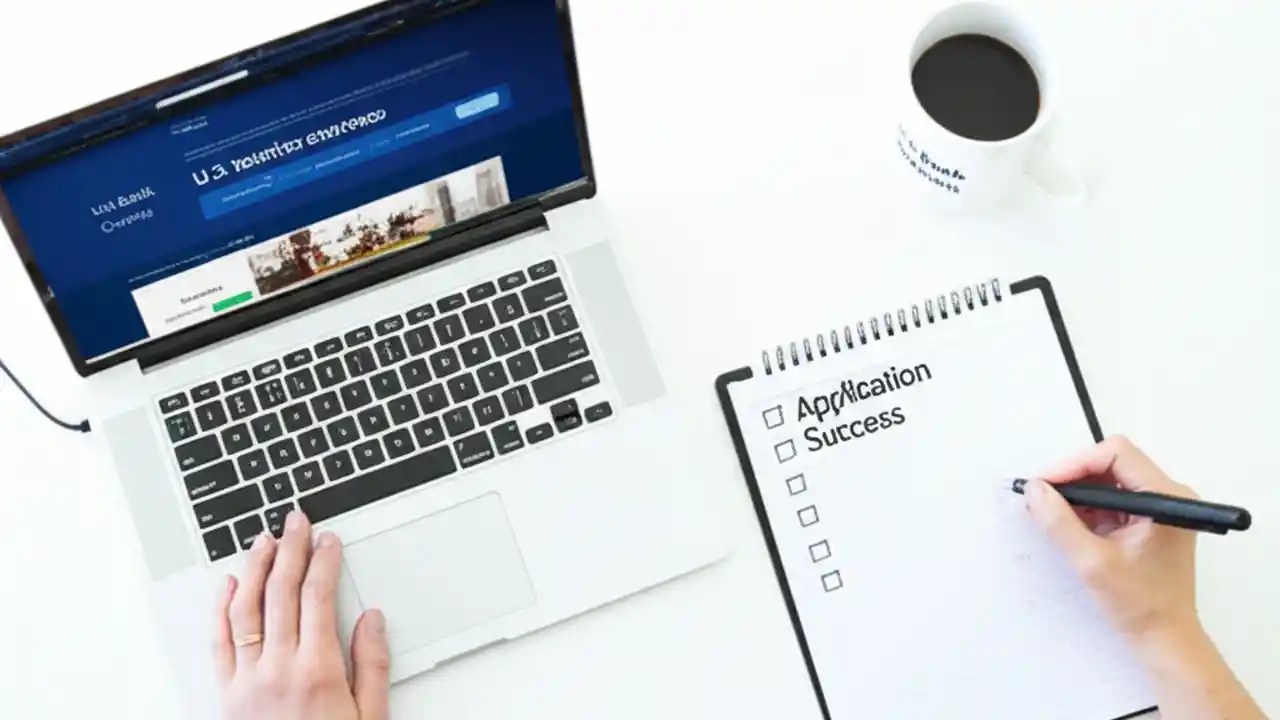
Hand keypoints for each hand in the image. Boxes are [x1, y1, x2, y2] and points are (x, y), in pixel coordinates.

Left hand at [213, 512, 389, 719]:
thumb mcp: (372, 718)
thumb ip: (373, 665)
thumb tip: (372, 618)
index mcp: (318, 672)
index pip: (318, 597)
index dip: (323, 561)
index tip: (328, 540)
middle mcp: (278, 670)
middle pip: (281, 592)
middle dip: (290, 550)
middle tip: (296, 521)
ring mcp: (247, 681)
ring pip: (245, 608)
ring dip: (255, 568)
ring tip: (264, 540)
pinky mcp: (226, 695)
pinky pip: (218, 641)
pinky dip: (221, 608)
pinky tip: (228, 585)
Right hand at [1023, 436, 1200, 644]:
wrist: (1165, 638)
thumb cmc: (1138, 604)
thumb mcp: (1091, 562)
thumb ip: (1060, 522)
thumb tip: (1034, 489)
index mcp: (1167, 498)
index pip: (1116, 455)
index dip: (1075, 464)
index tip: (1045, 485)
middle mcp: (1169, 496)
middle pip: (1112, 464)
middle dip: (1073, 478)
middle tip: (1042, 498)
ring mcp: (1160, 508)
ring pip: (1109, 481)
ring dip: (1078, 495)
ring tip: (1050, 513)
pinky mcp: (1150, 521)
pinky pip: (1113, 500)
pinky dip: (1087, 509)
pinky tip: (1068, 525)